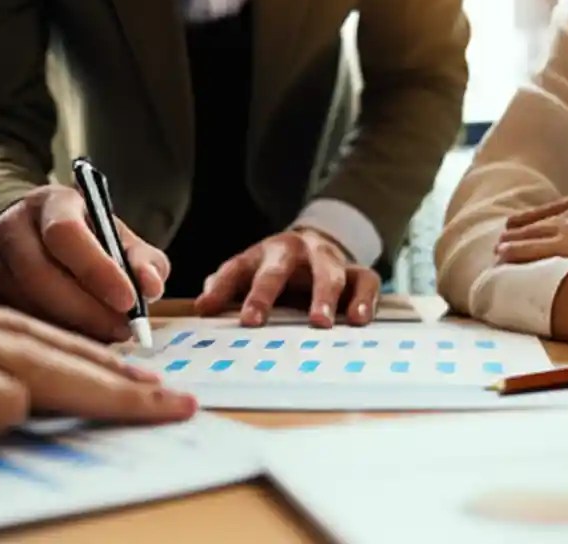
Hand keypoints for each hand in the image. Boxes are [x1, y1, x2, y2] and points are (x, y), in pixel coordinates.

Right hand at [0, 185, 169, 341]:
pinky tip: (83, 344)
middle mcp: (13, 231)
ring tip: (109, 336)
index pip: (65, 233)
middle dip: (86, 310)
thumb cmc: (89, 241)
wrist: (39, 240)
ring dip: (73, 330)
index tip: (129, 301)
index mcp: (50, 204)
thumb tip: (151, 287)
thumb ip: (143, 260)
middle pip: (39, 275)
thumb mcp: (120, 239)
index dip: (97, 270)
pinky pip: (22, 326)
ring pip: (27, 307)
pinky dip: (56, 342)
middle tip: (123, 330)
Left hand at [194, 229, 380, 328]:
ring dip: (324, 297)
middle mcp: (294, 250)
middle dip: (266, 293)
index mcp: (262, 253)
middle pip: (279, 268)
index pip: (237, 270)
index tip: (220, 316)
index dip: (224, 291)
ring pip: (328, 272)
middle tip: (256, 320)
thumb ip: (224, 287)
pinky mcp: (356, 269)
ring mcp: (327, 258)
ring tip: (320, 323)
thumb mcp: (247, 270)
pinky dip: (364, 299)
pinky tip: (358, 319)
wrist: (317, 244)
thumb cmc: (276, 267)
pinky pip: (365, 281)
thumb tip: (201, 307)